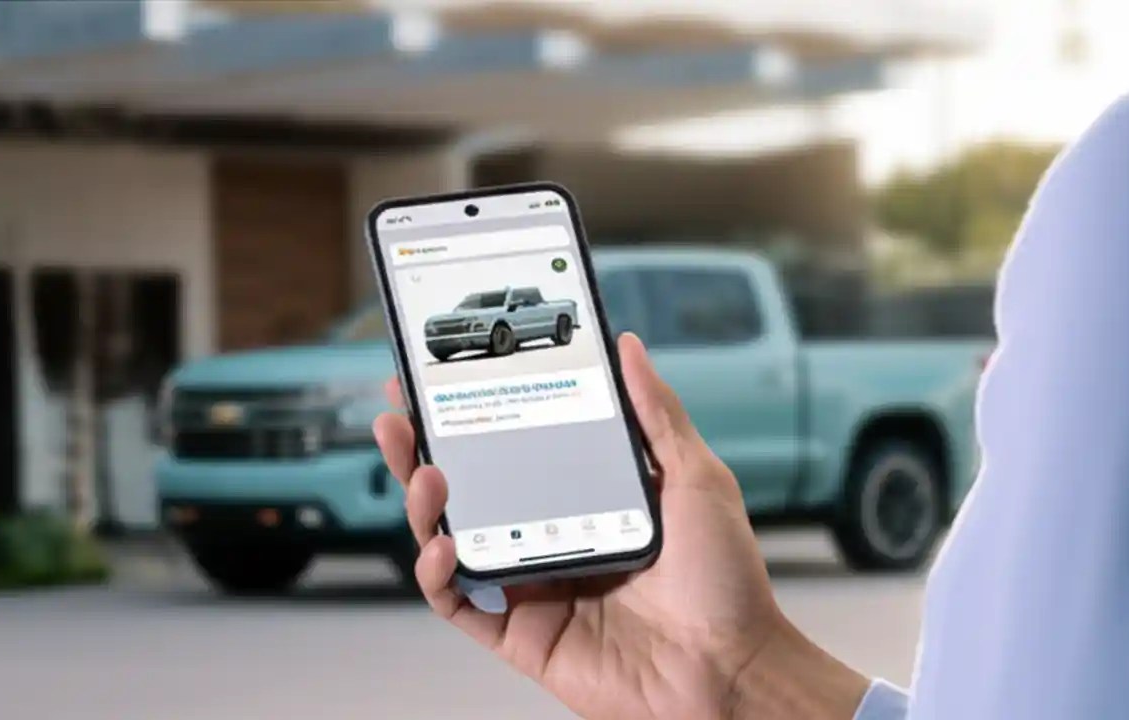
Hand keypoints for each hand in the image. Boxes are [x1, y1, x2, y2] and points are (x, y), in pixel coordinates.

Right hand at [373, 333, 866, 719]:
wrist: (729, 672)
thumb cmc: (725, 584)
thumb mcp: (696, 478)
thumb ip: (655, 414)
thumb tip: (629, 348)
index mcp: (583, 496)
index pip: (513, 446)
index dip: (473, 413)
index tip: (442, 378)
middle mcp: (547, 535)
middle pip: (467, 488)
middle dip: (423, 451)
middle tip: (399, 416)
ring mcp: (527, 583)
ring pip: (449, 538)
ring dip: (424, 505)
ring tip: (427, 473)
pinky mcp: (515, 631)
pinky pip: (456, 601)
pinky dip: (437, 573)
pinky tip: (444, 546)